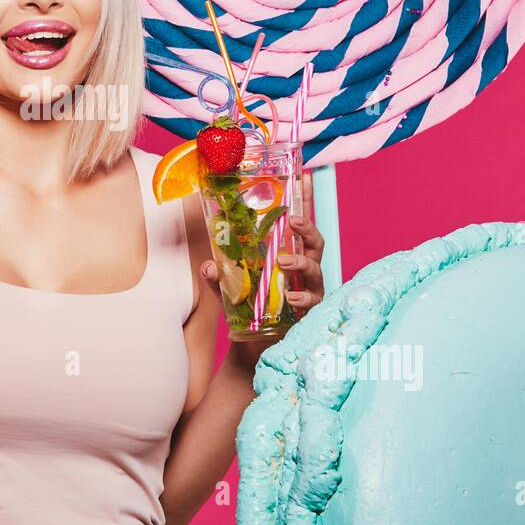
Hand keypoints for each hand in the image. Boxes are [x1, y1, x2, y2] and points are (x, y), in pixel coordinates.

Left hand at [198, 168, 327, 325]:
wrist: (253, 345)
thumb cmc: (248, 307)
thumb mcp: (228, 287)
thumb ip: (218, 276)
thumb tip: (209, 266)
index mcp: (287, 254)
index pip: (297, 226)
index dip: (305, 202)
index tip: (307, 179)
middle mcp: (303, 269)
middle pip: (315, 243)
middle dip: (308, 229)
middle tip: (294, 222)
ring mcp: (309, 290)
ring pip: (315, 271)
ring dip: (300, 263)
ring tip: (283, 261)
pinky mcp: (309, 312)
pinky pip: (312, 302)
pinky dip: (302, 298)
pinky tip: (290, 297)